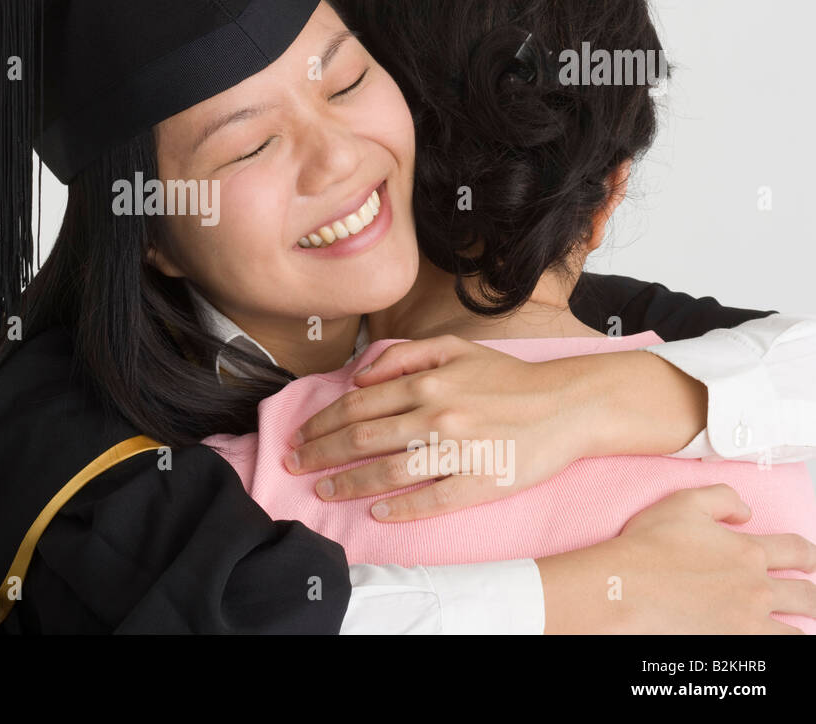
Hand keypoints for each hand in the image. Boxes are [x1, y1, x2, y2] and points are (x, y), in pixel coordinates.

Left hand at [284, 335, 603, 518]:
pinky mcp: (483, 482)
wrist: (568, 404)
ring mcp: (459, 450)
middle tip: (293, 466)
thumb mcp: (456, 348)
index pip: (357, 405)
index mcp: (427, 382)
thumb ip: (404, 356)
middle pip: (362, 438)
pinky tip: (377, 513)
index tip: (299, 437)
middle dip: (320, 454)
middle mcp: (437, 415)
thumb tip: (358, 376)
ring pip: (388, 470)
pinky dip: (400, 507)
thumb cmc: (508, 378)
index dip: (321, 423)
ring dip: (347, 483)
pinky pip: (433, 500)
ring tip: (322, 491)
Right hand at [537, 484, 815, 632]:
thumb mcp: (683, 503)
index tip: (810, 561)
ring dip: (800, 627)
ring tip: (799, 628)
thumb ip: (721, 498)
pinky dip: (778, 642)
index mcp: (748, 551)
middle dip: (813, 597)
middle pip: (806, 595)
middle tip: (813, 599)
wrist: (627, 587)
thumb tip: (746, 511)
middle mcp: (756, 587)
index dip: (808, 555)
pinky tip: (773, 639)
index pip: (797, 551)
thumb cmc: (648, 547)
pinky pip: (774, 647)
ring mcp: (748, 619)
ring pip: (795, 629)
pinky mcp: (737, 642)